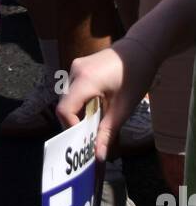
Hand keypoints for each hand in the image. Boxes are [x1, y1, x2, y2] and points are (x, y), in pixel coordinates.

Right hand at [57, 37, 159, 162]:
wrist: (140, 49)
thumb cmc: (135, 76)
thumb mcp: (124, 108)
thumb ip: (108, 132)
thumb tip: (98, 157)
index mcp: (85, 80)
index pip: (64, 109)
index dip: (71, 128)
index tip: (86, 140)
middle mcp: (74, 71)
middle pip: (64, 105)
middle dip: (75, 124)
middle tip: (92, 136)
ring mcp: (75, 67)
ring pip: (68, 98)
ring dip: (79, 113)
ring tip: (97, 122)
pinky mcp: (79, 67)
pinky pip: (73, 90)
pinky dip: (81, 103)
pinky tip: (98, 107)